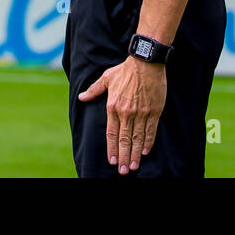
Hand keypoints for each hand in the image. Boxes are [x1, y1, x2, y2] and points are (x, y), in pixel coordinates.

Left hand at [77, 55, 166, 173]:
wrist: (145, 63)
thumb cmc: (125, 70)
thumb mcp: (106, 78)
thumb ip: (94, 90)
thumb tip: (81, 97)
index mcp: (113, 106)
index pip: (111, 133)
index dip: (112, 148)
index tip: (111, 161)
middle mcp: (126, 112)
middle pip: (124, 139)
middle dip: (123, 157)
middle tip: (123, 171)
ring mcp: (141, 113)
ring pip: (137, 138)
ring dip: (135, 154)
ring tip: (133, 166)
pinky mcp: (153, 111)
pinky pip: (150, 130)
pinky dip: (148, 142)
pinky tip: (145, 152)